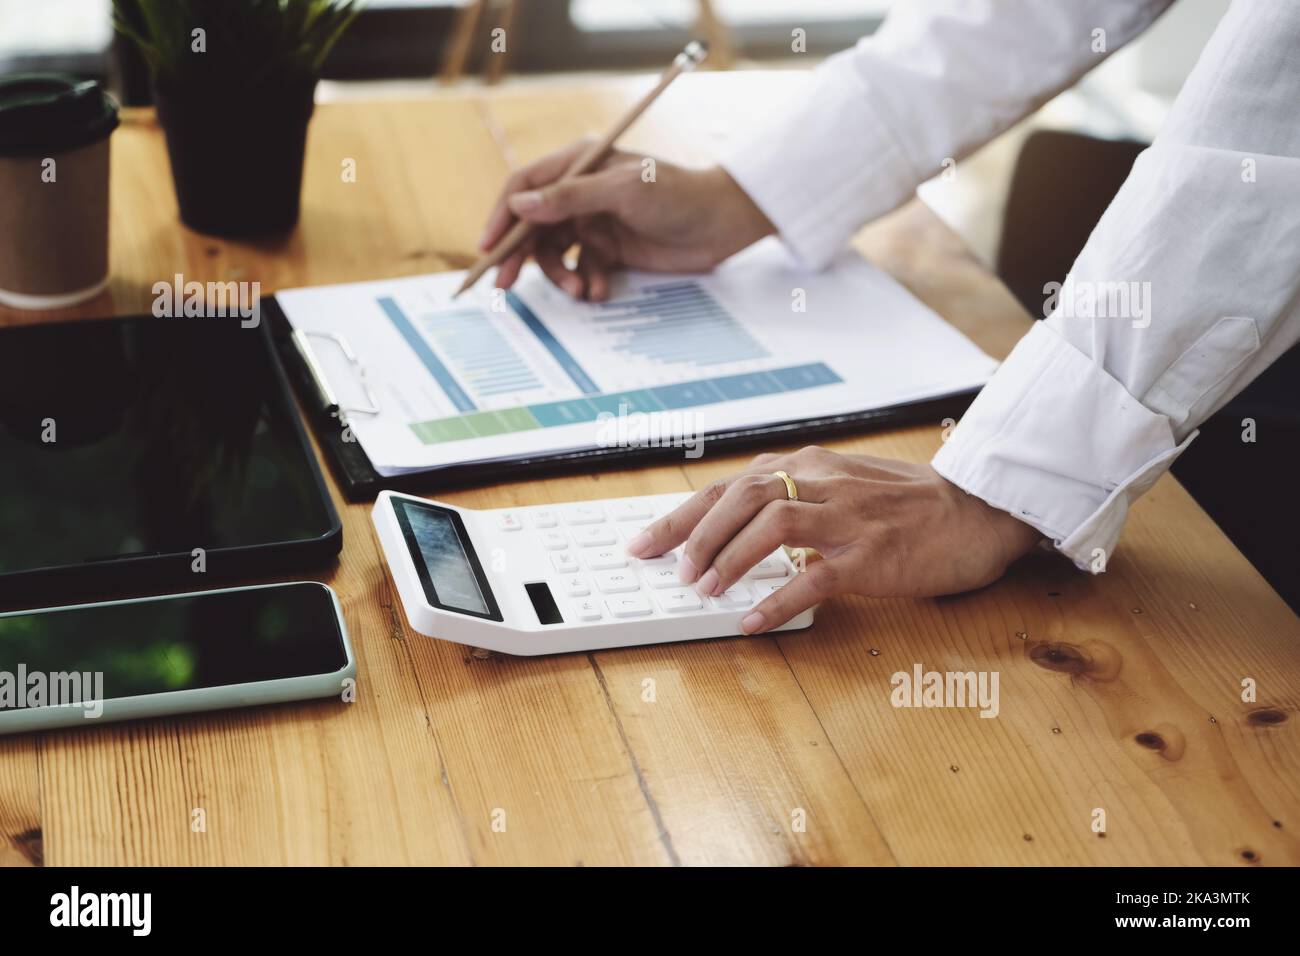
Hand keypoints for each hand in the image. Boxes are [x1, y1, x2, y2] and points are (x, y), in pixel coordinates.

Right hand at [478, 139, 773, 300]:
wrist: (723, 223)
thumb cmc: (677, 195)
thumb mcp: (621, 192)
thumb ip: (569, 198)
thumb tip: (520, 205)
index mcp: (579, 164)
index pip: (525, 188)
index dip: (502, 216)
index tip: (489, 247)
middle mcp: (581, 192)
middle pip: (533, 225)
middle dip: (520, 256)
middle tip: (504, 285)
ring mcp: (594, 221)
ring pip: (556, 253)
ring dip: (561, 275)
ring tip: (579, 290)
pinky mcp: (610, 249)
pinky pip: (582, 268)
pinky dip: (586, 282)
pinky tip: (600, 289)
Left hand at [626, 446, 1041, 633]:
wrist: (982, 510)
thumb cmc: (913, 504)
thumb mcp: (846, 486)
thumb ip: (798, 500)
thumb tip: (738, 531)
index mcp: (812, 466)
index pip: (730, 484)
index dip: (681, 514)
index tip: (645, 541)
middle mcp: (825, 482)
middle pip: (740, 496)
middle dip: (693, 534)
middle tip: (668, 570)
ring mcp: (850, 518)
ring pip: (772, 526)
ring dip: (729, 559)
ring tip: (705, 590)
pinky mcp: (875, 555)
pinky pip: (815, 576)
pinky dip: (777, 599)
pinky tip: (753, 620)